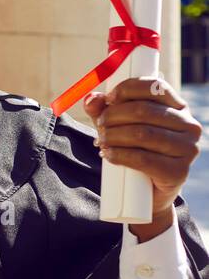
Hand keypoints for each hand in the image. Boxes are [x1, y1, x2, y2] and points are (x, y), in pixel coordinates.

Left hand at [84, 76, 201, 240]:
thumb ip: (103, 109)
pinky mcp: (179, 172)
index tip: (108, 99)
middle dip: (113, 116)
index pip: (155, 86)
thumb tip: (90, 99)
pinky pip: (143, 159)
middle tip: (100, 126)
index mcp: (178, 107)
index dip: (127, 89)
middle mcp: (188, 125)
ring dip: (113, 136)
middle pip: (144, 110)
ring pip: (142, 134)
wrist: (148, 192)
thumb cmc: (135, 150)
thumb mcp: (118, 125)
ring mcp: (187, 149)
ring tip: (101, 141)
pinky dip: (119, 155)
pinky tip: (108, 154)